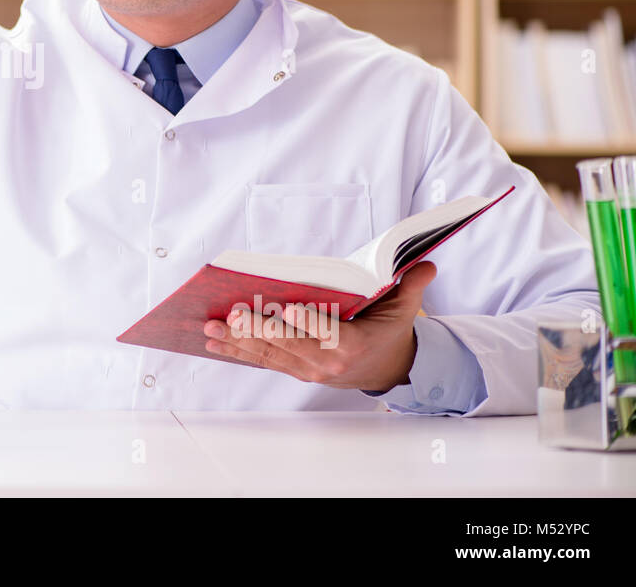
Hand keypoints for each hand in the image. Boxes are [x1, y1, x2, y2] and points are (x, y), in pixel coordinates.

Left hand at [200, 261, 437, 391]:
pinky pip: (262, 360)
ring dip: (237, 342)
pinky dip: (236, 351)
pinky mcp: (294, 369)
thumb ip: (411, 286)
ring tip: (210, 329)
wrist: (387, 370)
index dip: (309, 323)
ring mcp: (308, 369)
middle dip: (258, 330)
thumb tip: (425, 264)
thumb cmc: (389, 332)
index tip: (288, 310)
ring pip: (269, 354)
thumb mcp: (404, 309)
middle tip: (231, 315)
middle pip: (289, 344)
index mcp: (354, 345)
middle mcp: (327, 363)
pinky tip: (213, 342)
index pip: (329, 334)